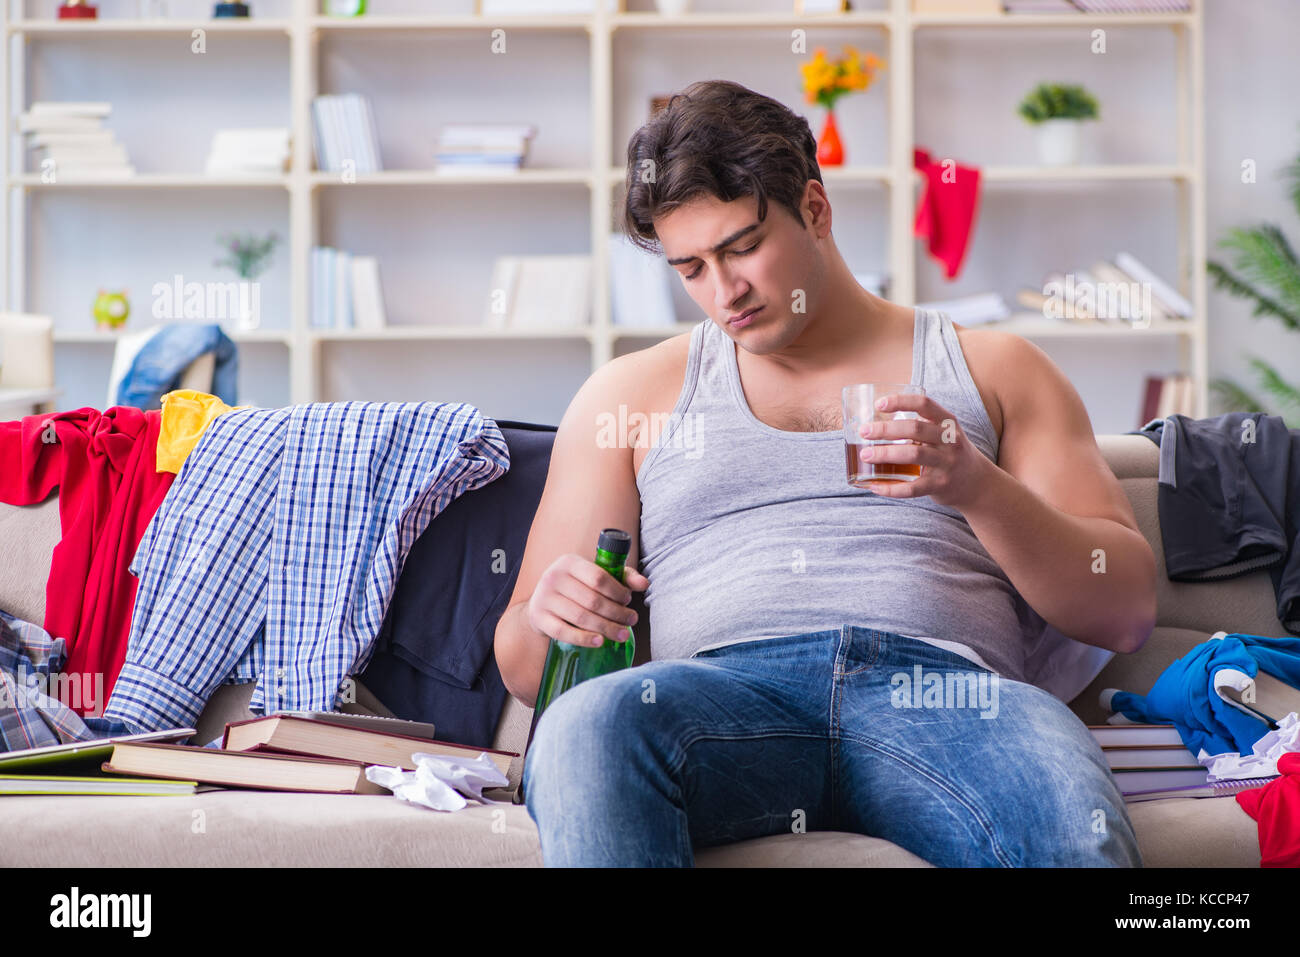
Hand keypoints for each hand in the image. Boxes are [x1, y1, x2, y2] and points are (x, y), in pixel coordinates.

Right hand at [527, 553, 646, 648]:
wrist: (541, 603)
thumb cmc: (576, 588)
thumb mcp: (594, 576)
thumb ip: (621, 576)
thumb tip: (645, 584)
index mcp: (569, 562)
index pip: (598, 577)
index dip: (617, 592)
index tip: (629, 601)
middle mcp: (553, 577)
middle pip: (592, 600)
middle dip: (616, 613)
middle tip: (631, 621)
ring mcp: (544, 598)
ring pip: (581, 617)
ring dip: (606, 628)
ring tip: (623, 634)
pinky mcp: (538, 618)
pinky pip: (564, 631)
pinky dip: (584, 638)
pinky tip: (600, 641)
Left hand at [857, 392, 993, 510]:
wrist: (976, 482)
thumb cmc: (949, 452)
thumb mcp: (943, 432)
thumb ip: (919, 424)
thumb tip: (875, 420)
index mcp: (947, 422)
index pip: (924, 404)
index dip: (900, 401)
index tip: (878, 404)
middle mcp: (950, 440)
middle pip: (915, 429)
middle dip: (885, 430)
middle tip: (864, 431)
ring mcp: (946, 464)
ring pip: (913, 455)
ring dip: (885, 454)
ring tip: (865, 455)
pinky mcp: (940, 485)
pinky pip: (913, 488)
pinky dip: (892, 489)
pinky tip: (875, 487)